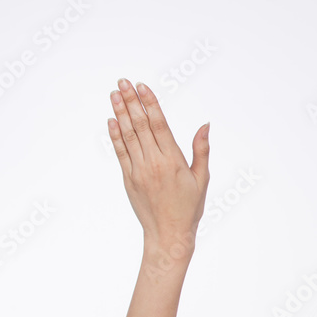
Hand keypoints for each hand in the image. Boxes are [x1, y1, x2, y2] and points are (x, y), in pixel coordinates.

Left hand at [107, 78, 209, 256]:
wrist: (168, 234)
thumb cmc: (189, 208)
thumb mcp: (202, 179)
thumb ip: (201, 150)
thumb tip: (205, 125)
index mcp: (174, 160)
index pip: (159, 124)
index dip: (150, 103)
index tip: (142, 86)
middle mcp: (154, 162)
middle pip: (140, 125)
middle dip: (131, 101)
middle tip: (123, 82)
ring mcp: (139, 170)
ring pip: (127, 135)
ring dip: (120, 113)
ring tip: (114, 94)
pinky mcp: (129, 179)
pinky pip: (120, 152)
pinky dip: (114, 135)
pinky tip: (111, 120)